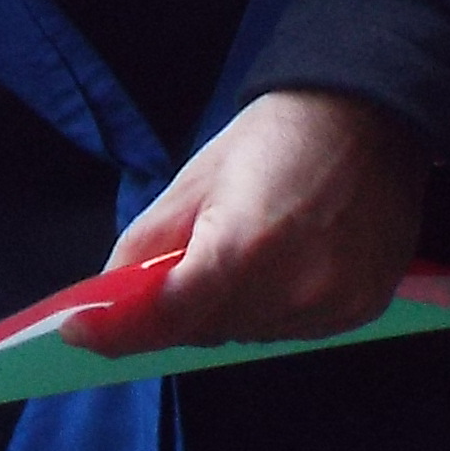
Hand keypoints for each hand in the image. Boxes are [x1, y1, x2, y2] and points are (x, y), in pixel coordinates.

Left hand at [85, 88, 428, 352]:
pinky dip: (274, 310)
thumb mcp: (196, 178)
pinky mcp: (362, 310)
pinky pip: (294, 330)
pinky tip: (286, 263)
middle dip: (182, 308)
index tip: (78, 333)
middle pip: (206, 330)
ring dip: (229, 309)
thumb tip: (107, 296)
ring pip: (249, 334)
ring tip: (248, 250)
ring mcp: (331, 305)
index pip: (167, 316)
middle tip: (186, 262)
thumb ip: (146, 244)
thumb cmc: (274, 137)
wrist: (371, 116)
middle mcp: (289, 289)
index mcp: (241, 246)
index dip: (118, 330)